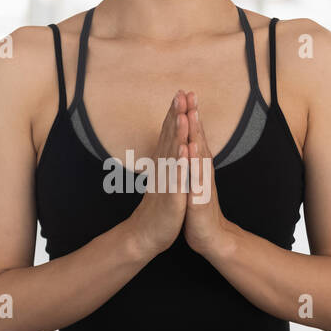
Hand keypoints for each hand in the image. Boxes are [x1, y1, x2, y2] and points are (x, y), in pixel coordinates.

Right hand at [125, 91, 189, 257]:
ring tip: (182, 114)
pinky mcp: (172, 199)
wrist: (146, 236)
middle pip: (170, 139)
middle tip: (180, 93)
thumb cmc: (158, 209)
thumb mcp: (163, 181)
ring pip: (172, 155)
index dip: (174, 114)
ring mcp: (167, 183)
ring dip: (177, 134)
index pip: (169, 136)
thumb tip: (168, 145)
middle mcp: (163, 170)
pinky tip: (185, 150)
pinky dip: (181, 165)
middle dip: (176, 115)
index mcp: (164, 165)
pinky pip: (176, 180)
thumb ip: (164, 161)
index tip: (181, 94)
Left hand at [181, 92, 230, 256]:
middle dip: (193, 116)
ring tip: (191, 113)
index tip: (184, 93)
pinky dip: (193, 162)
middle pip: (198, 138)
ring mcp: (202, 183)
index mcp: (198, 166)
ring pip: (199, 154)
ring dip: (195, 134)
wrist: (210, 236)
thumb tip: (187, 144)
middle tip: (189, 93)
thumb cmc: (197, 208)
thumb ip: (191, 162)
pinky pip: (196, 177)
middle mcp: (202, 171)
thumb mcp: (191, 181)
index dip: (189, 114)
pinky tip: (191, 149)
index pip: (194, 135)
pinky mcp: (199, 197)